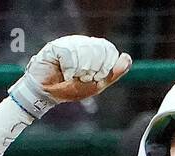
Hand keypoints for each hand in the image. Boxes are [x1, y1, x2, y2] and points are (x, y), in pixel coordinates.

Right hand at [16, 36, 130, 111]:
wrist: (47, 93)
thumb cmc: (70, 89)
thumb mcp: (97, 84)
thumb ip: (113, 73)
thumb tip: (127, 57)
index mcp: (91, 51)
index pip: (107, 49)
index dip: (105, 65)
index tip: (95, 78)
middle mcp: (80, 44)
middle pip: (97, 50)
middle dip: (93, 69)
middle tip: (83, 78)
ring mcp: (68, 44)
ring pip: (85, 51)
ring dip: (81, 70)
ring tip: (73, 77)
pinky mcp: (55, 46)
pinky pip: (70, 54)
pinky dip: (70, 68)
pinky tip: (65, 73)